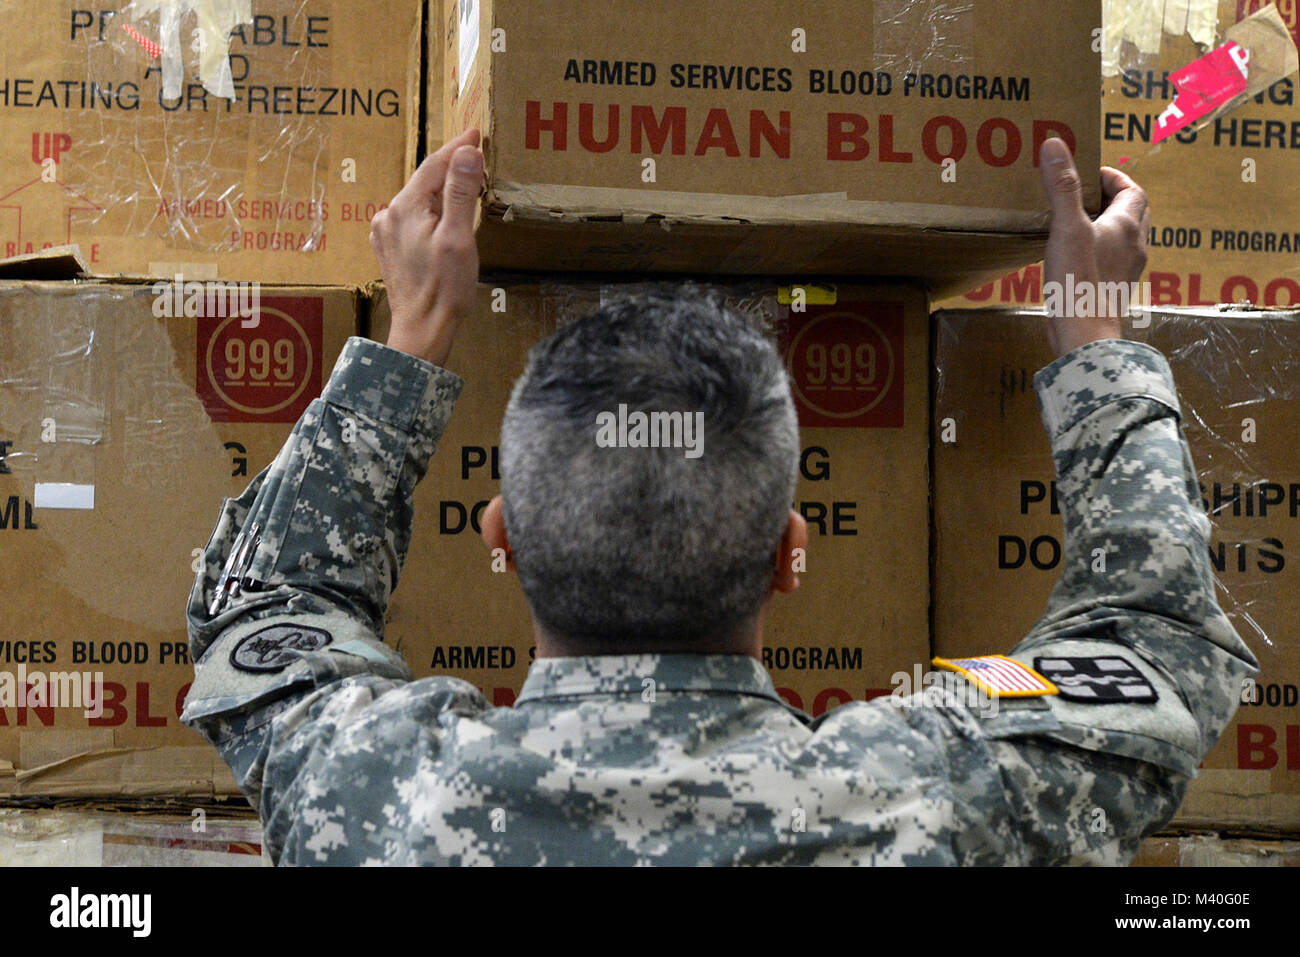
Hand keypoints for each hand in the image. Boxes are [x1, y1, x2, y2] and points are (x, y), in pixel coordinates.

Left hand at [370, 128, 483, 365]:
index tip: (476, 131)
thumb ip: (461, 192)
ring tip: (466, 185)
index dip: (457, 147)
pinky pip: (413, 218)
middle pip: (425, 181)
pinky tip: (445, 218)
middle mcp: (389, 215)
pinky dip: (431, 211)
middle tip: (476, 154)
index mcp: (405, 207)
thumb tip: (467, 153)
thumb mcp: (459, 237)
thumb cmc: (444, 288)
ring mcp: (386, 233)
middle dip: (451, 168)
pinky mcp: (389, 249)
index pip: (434, 164)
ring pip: (419, 200)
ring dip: (442, 191)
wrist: (422, 329)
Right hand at [1039, 137, 1150, 357]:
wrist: (1085, 336)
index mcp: (1127, 225)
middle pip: (1134, 211)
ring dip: (1106, 223)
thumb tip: (1055, 143)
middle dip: (1112, 197)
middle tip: (1081, 194)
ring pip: (1125, 236)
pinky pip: (1113, 258)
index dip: (1112, 177)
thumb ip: (1061, 186)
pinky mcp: (1113, 289)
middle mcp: (1134, 245)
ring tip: (1076, 221)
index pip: (1132, 189)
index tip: (1085, 173)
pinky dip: (1099, 247)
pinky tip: (1075, 255)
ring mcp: (1126, 269)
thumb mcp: (1066, 228)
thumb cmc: (1079, 283)